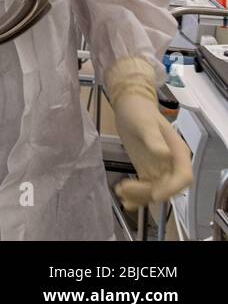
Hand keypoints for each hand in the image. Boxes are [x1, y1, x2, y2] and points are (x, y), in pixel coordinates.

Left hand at [112, 90, 192, 211]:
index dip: (172, 188)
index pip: (183, 176)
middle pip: (167, 187)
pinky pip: (145, 187)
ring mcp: (159, 169)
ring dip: (139, 196)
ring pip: (155, 190)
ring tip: (120, 191)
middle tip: (126, 189)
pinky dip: (135, 194)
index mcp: (178, 153)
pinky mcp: (147, 170)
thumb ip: (155, 140)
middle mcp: (172, 164)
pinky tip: (121, 194)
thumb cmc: (140, 113)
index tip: (155, 194)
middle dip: (148, 192)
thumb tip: (166, 155)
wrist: (129, 107)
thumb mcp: (146, 124)